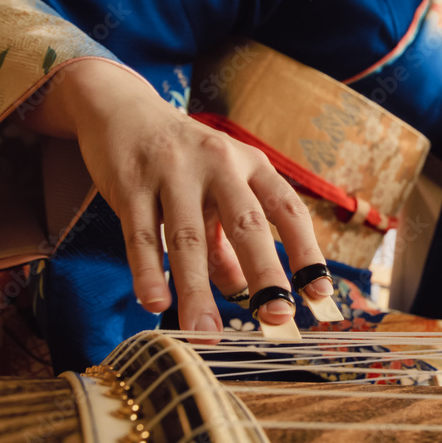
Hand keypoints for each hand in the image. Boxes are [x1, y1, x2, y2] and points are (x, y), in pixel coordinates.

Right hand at [23, 60, 333, 340]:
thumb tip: (243, 292)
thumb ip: (228, 243)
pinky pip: (142, 235)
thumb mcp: (218, 192)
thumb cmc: (184, 162)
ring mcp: (174, 171)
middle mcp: (220, 164)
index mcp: (252, 165)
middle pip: (247, 223)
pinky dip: (149, 271)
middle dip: (265, 273)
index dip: (307, 252)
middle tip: (277, 315)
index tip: (319, 294)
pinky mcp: (131, 183)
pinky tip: (155, 304)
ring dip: (197, 289)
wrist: (123, 109)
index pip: (288, 211)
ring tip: (205, 333)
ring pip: (189, 238)